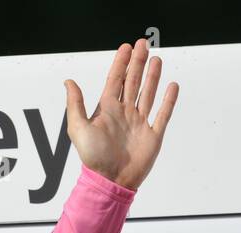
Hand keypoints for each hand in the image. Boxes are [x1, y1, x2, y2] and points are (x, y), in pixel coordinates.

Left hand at [64, 38, 177, 190]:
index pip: (115, 80)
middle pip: (133, 82)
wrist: (110, 180)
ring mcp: (139, 123)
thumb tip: (68, 82)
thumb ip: (75, 104)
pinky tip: (171, 86)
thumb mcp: (78, 128)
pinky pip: (163, 114)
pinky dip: (168, 100)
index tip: (126, 47)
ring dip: (153, 76)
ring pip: (148, 94)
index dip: (120, 63)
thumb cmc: (92, 158)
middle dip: (138, 63)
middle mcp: (124, 114)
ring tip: (156, 59)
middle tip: (143, 44)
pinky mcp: (152, 135)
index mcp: (107, 110)